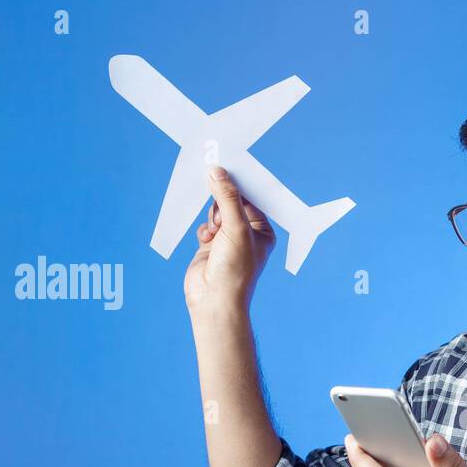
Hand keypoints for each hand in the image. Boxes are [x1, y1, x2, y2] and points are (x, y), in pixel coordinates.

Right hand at [184, 166, 276, 314]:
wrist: (213, 300)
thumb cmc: (234, 269)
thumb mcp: (235, 227)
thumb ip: (227, 198)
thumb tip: (217, 171)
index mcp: (263, 230)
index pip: (251, 199)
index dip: (238, 185)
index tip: (225, 166)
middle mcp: (247, 234)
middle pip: (231, 202)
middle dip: (222, 203)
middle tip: (217, 202)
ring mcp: (228, 239)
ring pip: (215, 212)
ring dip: (212, 218)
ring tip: (215, 231)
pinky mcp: (210, 245)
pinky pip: (205, 225)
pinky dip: (203, 229)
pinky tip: (206, 240)